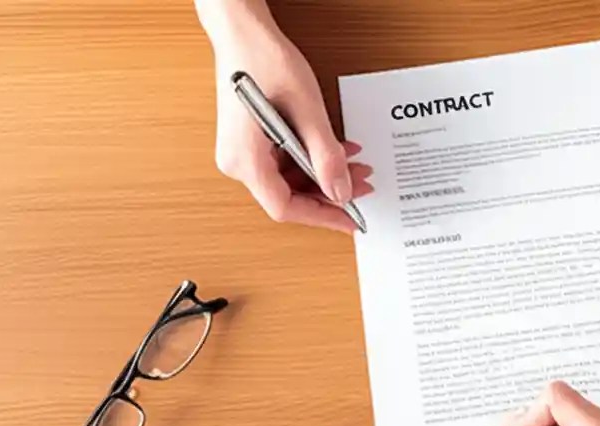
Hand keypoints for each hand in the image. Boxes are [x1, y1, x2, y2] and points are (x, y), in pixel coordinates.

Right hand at [197, 0, 373, 231]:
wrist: (242, 32)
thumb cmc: (264, 60)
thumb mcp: (307, 110)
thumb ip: (326, 155)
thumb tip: (341, 191)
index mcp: (244, 159)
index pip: (285, 207)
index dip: (322, 216)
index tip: (350, 220)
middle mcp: (237, 162)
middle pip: (288, 196)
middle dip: (329, 192)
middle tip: (362, 185)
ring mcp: (242, 153)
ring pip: (289, 181)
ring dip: (324, 175)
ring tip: (355, 164)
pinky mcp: (250, 142)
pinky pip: (283, 163)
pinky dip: (311, 159)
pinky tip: (335, 149)